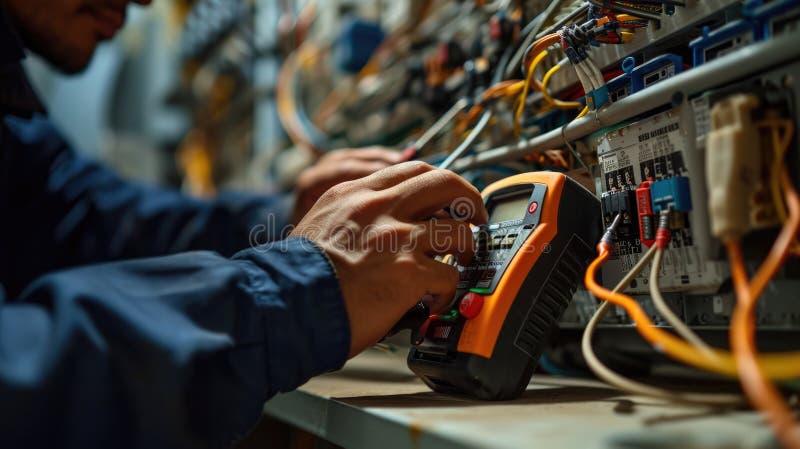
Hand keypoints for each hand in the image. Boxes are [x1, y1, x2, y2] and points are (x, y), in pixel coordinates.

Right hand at [291, 162, 487, 357]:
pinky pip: (449, 275)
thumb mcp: (320, 223)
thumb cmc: (297, 275)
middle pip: (445, 183)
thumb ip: (353, 215)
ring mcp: (397, 237)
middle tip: (475, 215)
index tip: (447, 196)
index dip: (439, 181)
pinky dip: (448, 291)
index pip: (411, 169)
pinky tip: (436, 300)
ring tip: (461, 262)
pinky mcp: (408, 271)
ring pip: (459, 229)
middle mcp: (380, 208)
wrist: (285, 301)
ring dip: (467, 246)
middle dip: (469, 198)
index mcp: (357, 193)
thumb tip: (378, 226)